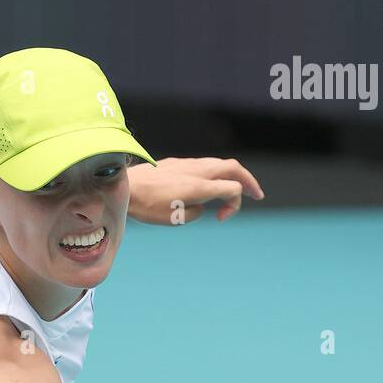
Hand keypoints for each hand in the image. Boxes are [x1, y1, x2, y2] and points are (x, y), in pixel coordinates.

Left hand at [126, 156, 263, 224]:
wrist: (126, 188)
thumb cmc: (148, 206)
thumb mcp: (176, 219)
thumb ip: (196, 211)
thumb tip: (200, 205)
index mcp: (201, 185)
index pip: (233, 188)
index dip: (234, 204)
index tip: (220, 218)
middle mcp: (198, 171)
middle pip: (233, 168)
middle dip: (248, 181)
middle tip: (257, 194)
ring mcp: (188, 164)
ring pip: (219, 164)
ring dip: (232, 175)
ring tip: (238, 187)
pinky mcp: (178, 164)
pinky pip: (204, 165)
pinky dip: (215, 174)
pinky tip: (211, 184)